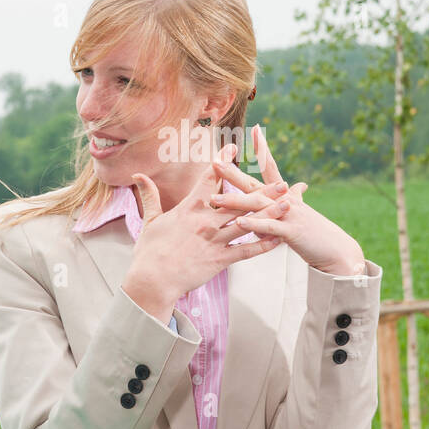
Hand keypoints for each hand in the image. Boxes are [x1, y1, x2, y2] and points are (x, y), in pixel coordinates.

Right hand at [122, 143, 290, 320]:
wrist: (152, 280)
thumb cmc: (149, 251)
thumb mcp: (149, 220)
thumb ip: (150, 195)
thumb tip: (140, 175)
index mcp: (189, 208)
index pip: (209, 180)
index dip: (222, 162)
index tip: (233, 148)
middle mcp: (205, 221)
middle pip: (238, 201)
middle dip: (261, 191)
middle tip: (281, 182)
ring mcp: (214, 240)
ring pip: (247, 223)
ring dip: (269, 214)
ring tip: (288, 205)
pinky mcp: (219, 260)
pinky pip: (245, 251)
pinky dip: (262, 245)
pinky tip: (278, 239)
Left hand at [210, 125, 366, 276]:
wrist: (336, 249)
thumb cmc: (316, 231)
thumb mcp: (303, 211)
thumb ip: (297, 197)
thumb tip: (300, 186)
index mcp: (284, 195)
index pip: (270, 167)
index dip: (263, 148)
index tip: (254, 129)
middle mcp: (285, 200)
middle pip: (255, 183)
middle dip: (233, 173)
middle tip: (214, 161)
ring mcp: (288, 215)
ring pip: (259, 204)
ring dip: (235, 201)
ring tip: (215, 198)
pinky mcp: (291, 232)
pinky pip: (270, 227)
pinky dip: (255, 225)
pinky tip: (240, 222)